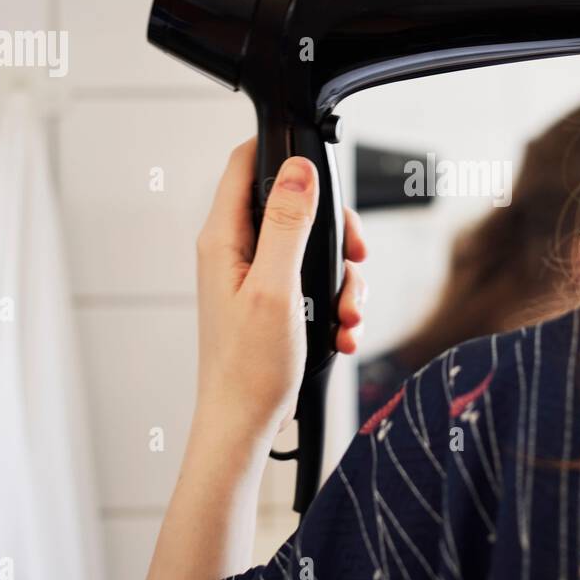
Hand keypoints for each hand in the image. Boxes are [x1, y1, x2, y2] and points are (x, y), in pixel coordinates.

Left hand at [194, 139, 367, 440]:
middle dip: (335, 233)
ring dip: (342, 279)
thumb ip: (287, 225)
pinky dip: (335, 304)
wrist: (243, 424)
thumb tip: (298, 170)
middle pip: (294, 204)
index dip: (285, 154)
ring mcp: (255, 275)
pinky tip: (341, 333)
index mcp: (225, 238)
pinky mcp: (272, 299)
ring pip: (312, 247)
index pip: (246, 162)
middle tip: (354, 258)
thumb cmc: (248, 368)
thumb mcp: (276, 288)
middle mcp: (236, 250)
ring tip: (347, 314)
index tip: (323, 174)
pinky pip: (313, 282)